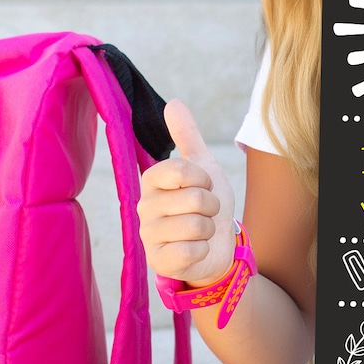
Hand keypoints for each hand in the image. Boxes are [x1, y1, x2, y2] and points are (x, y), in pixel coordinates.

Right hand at [137, 99, 236, 285]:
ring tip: (201, 230)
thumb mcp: (204, 167)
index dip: (203, 179)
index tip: (203, 185)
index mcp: (152, 181)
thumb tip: (173, 102)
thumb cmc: (207, 205)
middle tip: (206, 212)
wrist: (218, 245)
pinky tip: (195, 249)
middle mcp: (145, 207)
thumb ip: (188, 136)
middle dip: (212, 207)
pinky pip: (190, 250)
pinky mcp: (159, 261)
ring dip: (209, 229)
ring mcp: (149, 236)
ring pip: (195, 225)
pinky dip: (203, 249)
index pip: (181, 170)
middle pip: (195, 199)